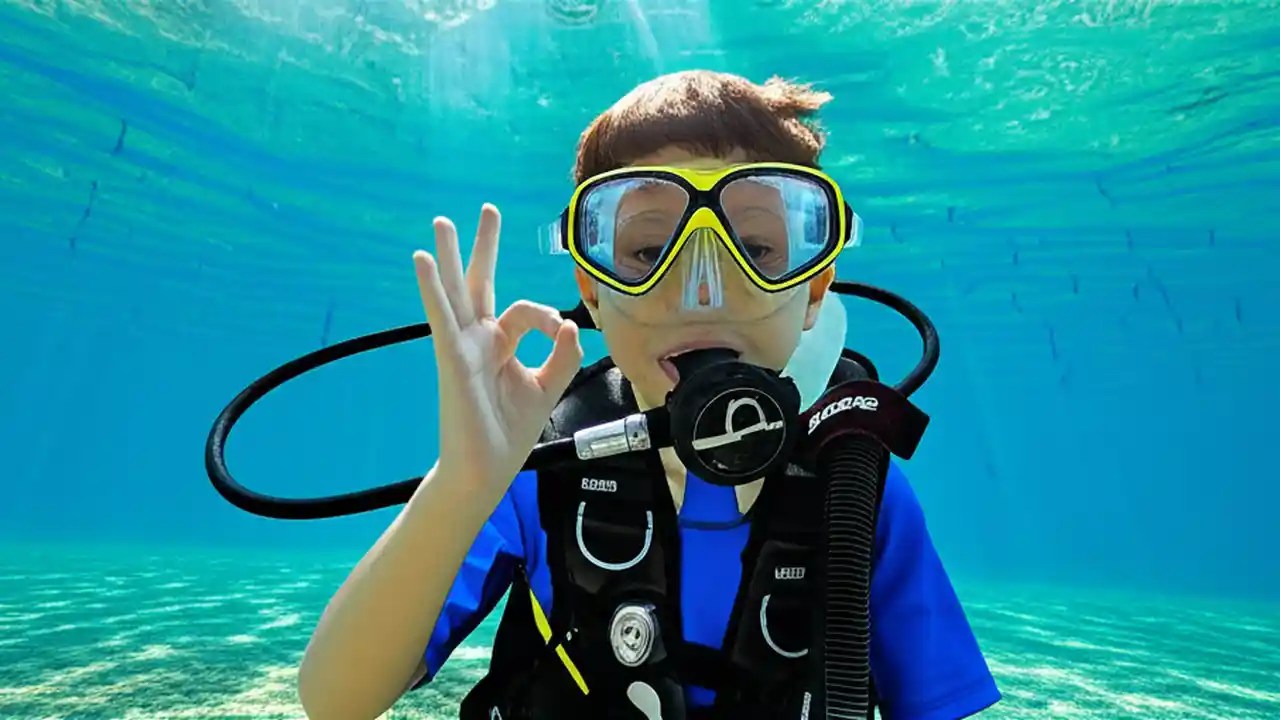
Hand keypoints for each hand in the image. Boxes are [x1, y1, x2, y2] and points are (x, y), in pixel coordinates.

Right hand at [413, 204, 582, 490]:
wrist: (486, 470)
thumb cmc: (508, 434)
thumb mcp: (547, 388)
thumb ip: (562, 356)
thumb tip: (570, 324)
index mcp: (501, 346)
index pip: (523, 312)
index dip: (546, 317)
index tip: (562, 334)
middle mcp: (479, 340)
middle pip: (479, 283)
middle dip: (484, 247)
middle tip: (488, 210)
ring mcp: (463, 346)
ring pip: (456, 292)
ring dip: (449, 255)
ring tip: (441, 223)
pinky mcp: (452, 357)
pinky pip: (441, 316)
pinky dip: (431, 288)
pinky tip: (422, 261)